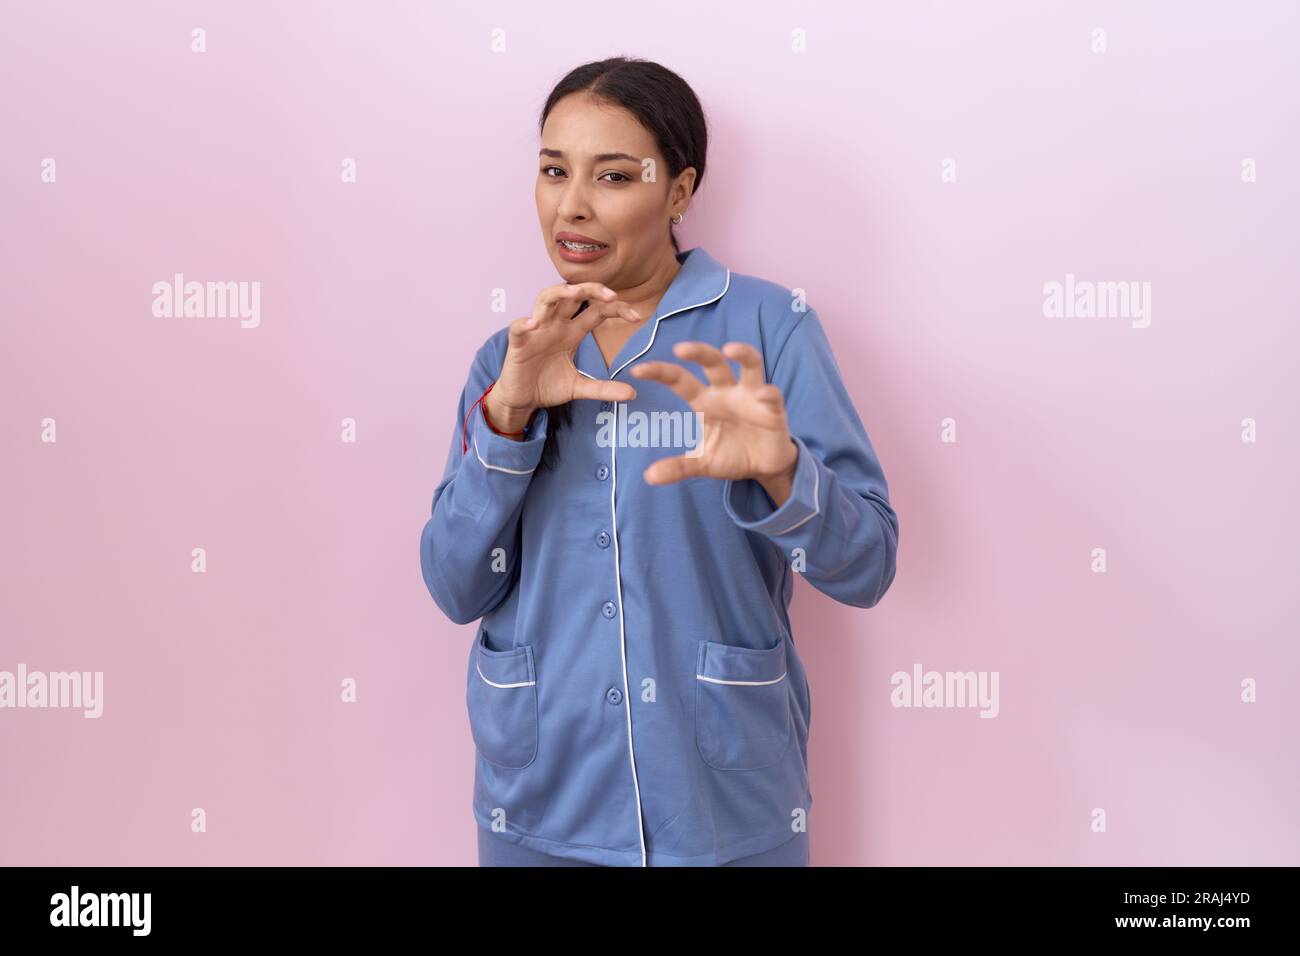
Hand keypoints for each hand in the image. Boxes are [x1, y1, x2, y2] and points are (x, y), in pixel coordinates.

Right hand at [489, 283, 642, 421]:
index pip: (597, 310)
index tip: (636, 316)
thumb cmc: (547, 386)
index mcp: (573, 332)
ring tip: (574, 292)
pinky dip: (524, 323)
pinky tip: (534, 323)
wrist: (522, 400)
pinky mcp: (518, 343)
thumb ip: (604, 388)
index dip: (617, 308)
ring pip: (546, 299)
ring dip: (560, 292)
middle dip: (592, 289)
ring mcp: (537, 331)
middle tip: (611, 296)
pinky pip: (518, 327)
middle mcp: (556, 325)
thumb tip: (633, 393)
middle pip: (573, 295)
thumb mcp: (579, 388)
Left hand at [629, 341, 798, 496]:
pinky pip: (772, 396)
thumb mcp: (702, 463)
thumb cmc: (731, 454)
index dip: (660, 373)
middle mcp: (727, 392)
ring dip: (743, 354)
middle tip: (680, 348)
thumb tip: (648, 477)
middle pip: (713, 362)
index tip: (637, 371)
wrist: (763, 467)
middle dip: (698, 352)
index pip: (680, 381)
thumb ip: (678, 467)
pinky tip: (763, 394)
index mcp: (706, 401)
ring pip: (749, 365)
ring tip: (730, 349)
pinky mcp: (773, 409)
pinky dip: (768, 393)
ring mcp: (751, 397)